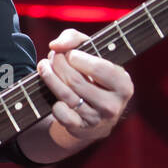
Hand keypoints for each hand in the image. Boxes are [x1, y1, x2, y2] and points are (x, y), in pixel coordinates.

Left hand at [37, 28, 133, 150]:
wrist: (96, 112)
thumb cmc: (93, 74)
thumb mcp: (92, 52)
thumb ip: (74, 38)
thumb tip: (56, 45)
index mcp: (123, 84)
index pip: (97, 67)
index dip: (76, 57)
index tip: (69, 53)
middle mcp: (113, 104)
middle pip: (75, 80)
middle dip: (58, 64)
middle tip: (53, 57)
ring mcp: (97, 119)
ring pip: (65, 95)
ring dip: (49, 77)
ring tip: (44, 66)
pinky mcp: (81, 129)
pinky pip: (61, 114)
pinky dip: (54, 102)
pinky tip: (53, 94)